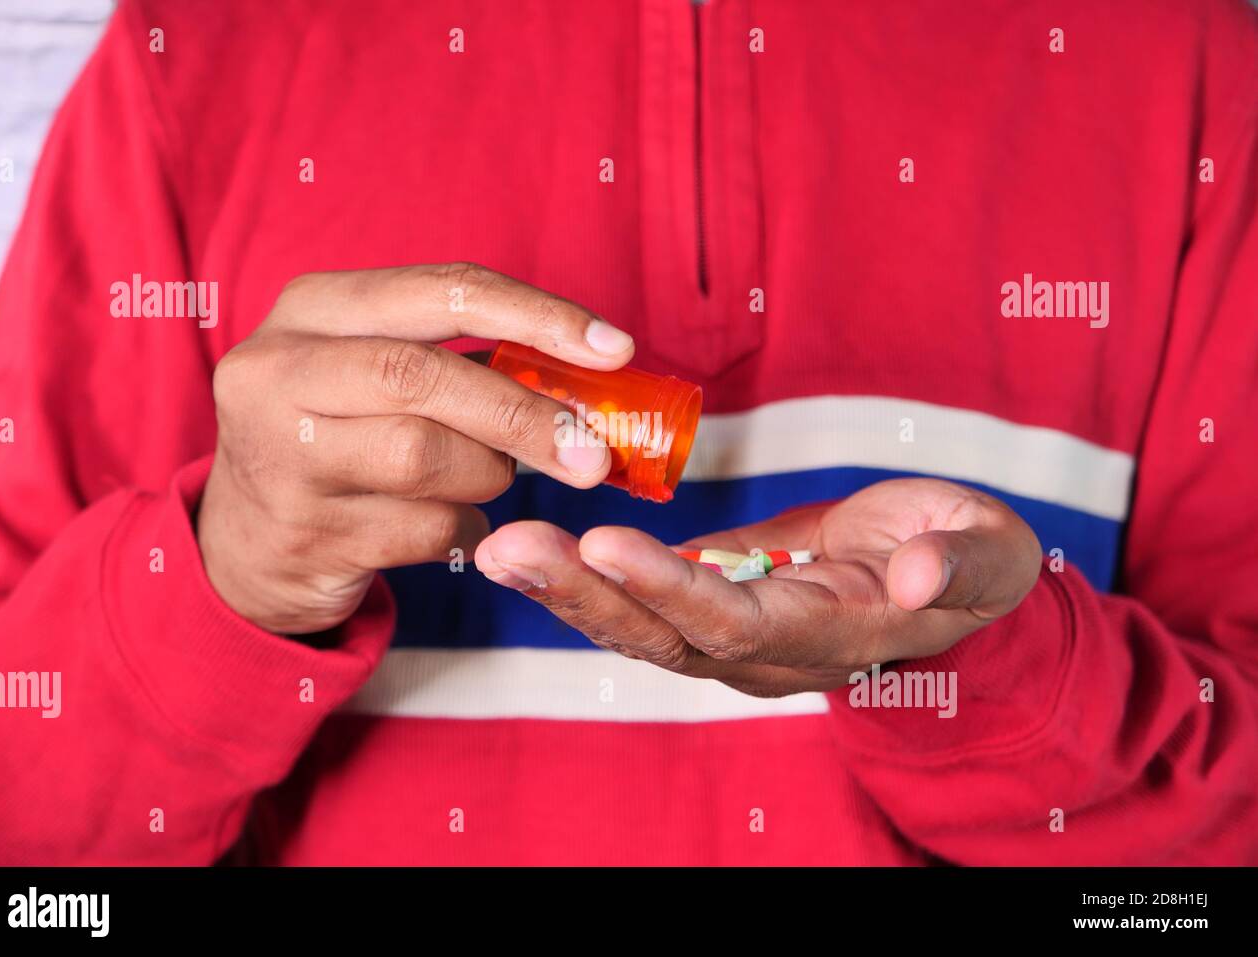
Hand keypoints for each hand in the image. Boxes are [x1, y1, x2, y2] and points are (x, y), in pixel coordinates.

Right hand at [198, 264, 633, 633]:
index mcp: (312, 307)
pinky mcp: (303, 532)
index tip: (616, 350)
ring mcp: (281, 454)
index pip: (443, 289)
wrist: (245, 544)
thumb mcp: (371, 372)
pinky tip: (450, 527)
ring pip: (427, 458)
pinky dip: (463, 531)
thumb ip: (460, 359)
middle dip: (527, 415)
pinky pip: (424, 530)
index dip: (539, 315)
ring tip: (485, 481)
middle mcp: (279, 370)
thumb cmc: (339, 439)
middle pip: (427, 377)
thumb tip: (592, 375)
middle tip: (595, 454)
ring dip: (487, 477)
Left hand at [473, 478, 1041, 695]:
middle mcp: (767, 651)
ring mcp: (731, 636)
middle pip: (663, 636)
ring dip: (564, 590)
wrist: (938, 578)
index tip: (604, 543)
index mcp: (829, 633)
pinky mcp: (709, 606)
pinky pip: (637, 602)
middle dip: (584, 595)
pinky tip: (526, 551)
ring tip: (497, 549)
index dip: (671, 589)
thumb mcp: (987, 552)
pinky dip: (580, 581)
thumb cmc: (968, 558)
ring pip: (637, 627)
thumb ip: (957, 563)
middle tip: (508, 549)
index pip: (736, 622)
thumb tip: (916, 577)